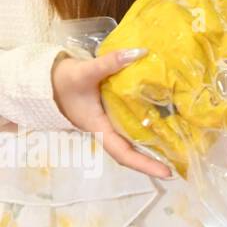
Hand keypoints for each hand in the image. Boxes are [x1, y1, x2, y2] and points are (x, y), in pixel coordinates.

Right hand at [52, 50, 172, 178]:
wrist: (43, 79)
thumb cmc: (61, 80)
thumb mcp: (86, 71)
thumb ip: (111, 62)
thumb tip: (141, 52)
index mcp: (98, 128)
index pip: (124, 153)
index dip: (145, 165)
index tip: (167, 173)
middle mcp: (104, 130)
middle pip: (131, 152)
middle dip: (154, 161)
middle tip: (182, 164)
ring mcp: (106, 123)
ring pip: (131, 140)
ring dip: (152, 146)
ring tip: (179, 148)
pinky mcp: (109, 114)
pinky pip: (130, 126)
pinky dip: (147, 127)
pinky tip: (164, 123)